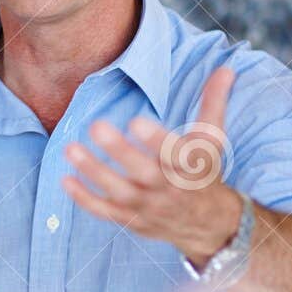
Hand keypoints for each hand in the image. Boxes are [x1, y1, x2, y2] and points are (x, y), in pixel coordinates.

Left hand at [60, 66, 241, 267]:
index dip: (157, 140)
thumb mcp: (212, 141)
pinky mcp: (132, 220)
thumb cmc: (203, 173)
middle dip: (120, 152)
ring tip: (71, 148)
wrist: (207, 225)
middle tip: (96, 126)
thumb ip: (213, 103)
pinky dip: (85, 199)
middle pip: (145, 172)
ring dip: (94, 172)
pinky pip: (106, 212)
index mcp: (190, 167)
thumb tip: (226, 67)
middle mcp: (170, 189)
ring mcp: (149, 207)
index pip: (176, 154)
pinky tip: (66, 178)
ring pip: (120, 192)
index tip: (137, 120)